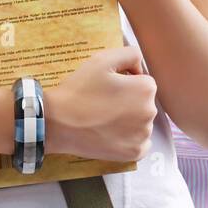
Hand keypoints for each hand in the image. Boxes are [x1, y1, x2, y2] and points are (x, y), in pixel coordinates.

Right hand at [44, 46, 157, 162]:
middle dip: (129, 100)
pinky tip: (110, 133)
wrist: (56, 122)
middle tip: (103, 103)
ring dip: (129, 119)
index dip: (126, 81)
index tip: (107, 87)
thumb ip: (130, 54)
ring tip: (104, 119)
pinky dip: (129, 139)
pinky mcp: (134, 153)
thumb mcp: (103, 59)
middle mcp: (150, 112)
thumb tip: (139, 69)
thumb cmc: (79, 89)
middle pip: (144, 102)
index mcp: (146, 89)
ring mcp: (143, 135)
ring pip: (141, 122)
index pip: (143, 81)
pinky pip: (140, 142)